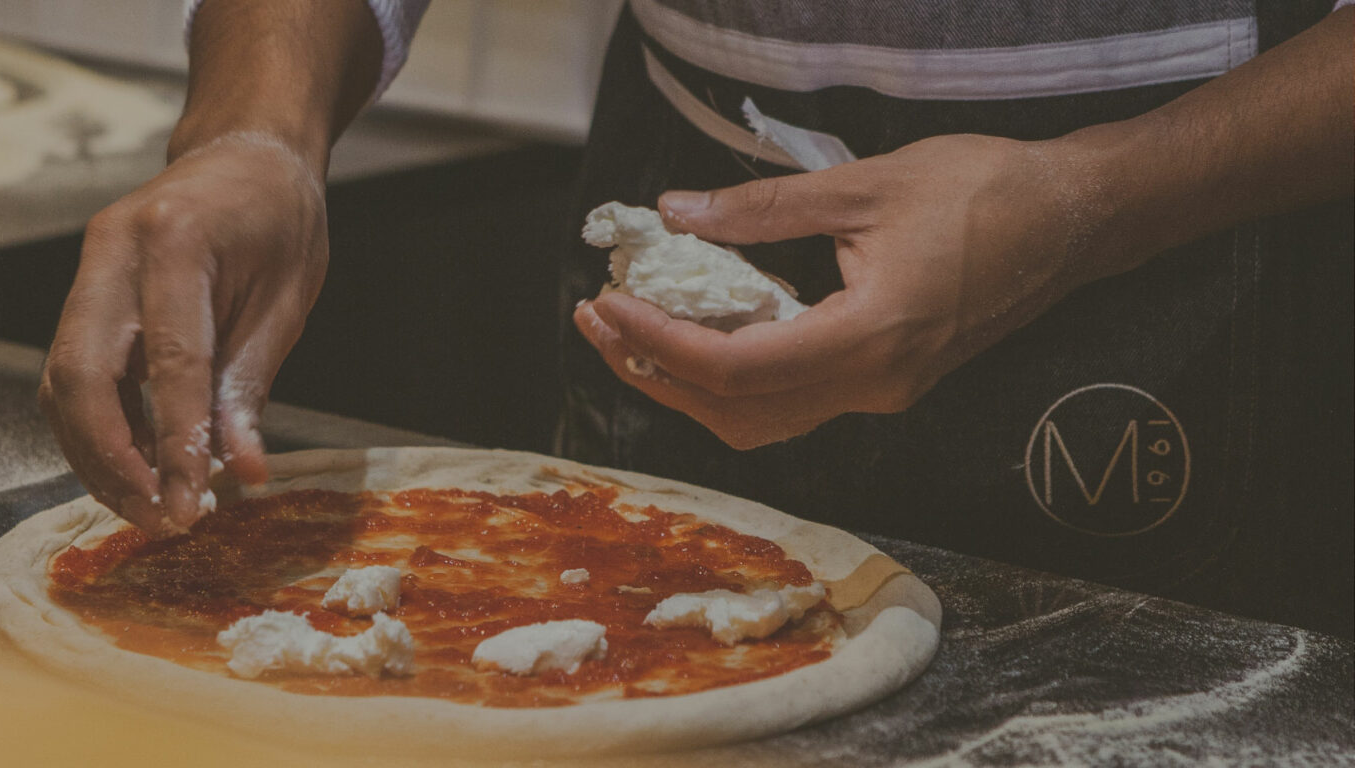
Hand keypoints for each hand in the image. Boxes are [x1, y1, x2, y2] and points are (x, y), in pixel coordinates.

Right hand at [40, 133, 327, 535]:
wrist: (244, 154)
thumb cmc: (279, 219)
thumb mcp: (288, 298)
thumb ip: (250, 384)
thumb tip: (244, 470)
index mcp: (175, 240)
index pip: (168, 358)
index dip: (175, 439)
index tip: (193, 503)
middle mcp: (111, 251)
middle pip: (81, 375)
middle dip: (113, 461)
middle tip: (162, 519)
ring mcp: (87, 270)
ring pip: (63, 384)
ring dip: (98, 458)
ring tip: (152, 510)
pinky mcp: (83, 294)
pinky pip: (73, 376)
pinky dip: (98, 432)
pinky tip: (138, 473)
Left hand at [574, 134, 1112, 448]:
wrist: (1073, 222)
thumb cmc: (986, 193)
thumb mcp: (862, 186)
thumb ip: (763, 208)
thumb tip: (678, 213)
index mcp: (869, 339)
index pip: (733, 368)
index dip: (656, 342)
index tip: (607, 305)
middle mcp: (873, 387)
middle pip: (735, 412)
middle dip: (655, 372)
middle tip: (598, 321)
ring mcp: (883, 394)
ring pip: (762, 419)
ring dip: (691, 384)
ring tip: (634, 331)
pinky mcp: (887, 383)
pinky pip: (793, 400)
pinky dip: (737, 377)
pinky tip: (703, 332)